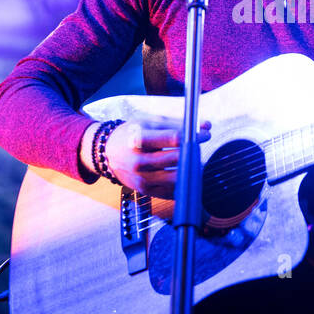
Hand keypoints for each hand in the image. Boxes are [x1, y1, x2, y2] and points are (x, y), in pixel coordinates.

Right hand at [89, 117, 210, 200]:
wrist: (107, 153)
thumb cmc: (133, 133)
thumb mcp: (151, 122)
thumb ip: (179, 124)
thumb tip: (206, 125)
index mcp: (139, 139)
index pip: (174, 138)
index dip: (194, 135)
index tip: (205, 133)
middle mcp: (139, 161)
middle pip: (177, 158)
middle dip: (194, 152)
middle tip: (198, 147)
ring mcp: (142, 178)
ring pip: (177, 178)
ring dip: (190, 169)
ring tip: (192, 160)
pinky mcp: (145, 191)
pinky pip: (172, 191)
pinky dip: (182, 182)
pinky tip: (183, 172)